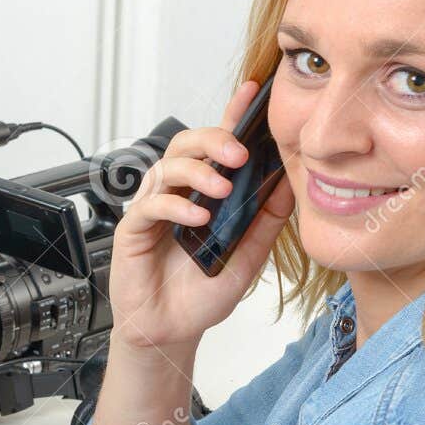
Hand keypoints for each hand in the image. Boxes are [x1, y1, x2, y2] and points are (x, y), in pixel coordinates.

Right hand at [108, 79, 295, 352]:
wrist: (172, 332)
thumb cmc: (201, 294)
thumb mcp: (248, 255)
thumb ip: (266, 219)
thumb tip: (292, 181)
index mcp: (204, 193)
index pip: (216, 146)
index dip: (231, 115)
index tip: (252, 92)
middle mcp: (177, 194)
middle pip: (186, 144)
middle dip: (213, 140)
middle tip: (238, 154)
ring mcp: (154, 209)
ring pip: (166, 167)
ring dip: (197, 172)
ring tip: (221, 190)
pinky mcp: (133, 230)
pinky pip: (149, 205)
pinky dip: (176, 206)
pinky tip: (197, 218)